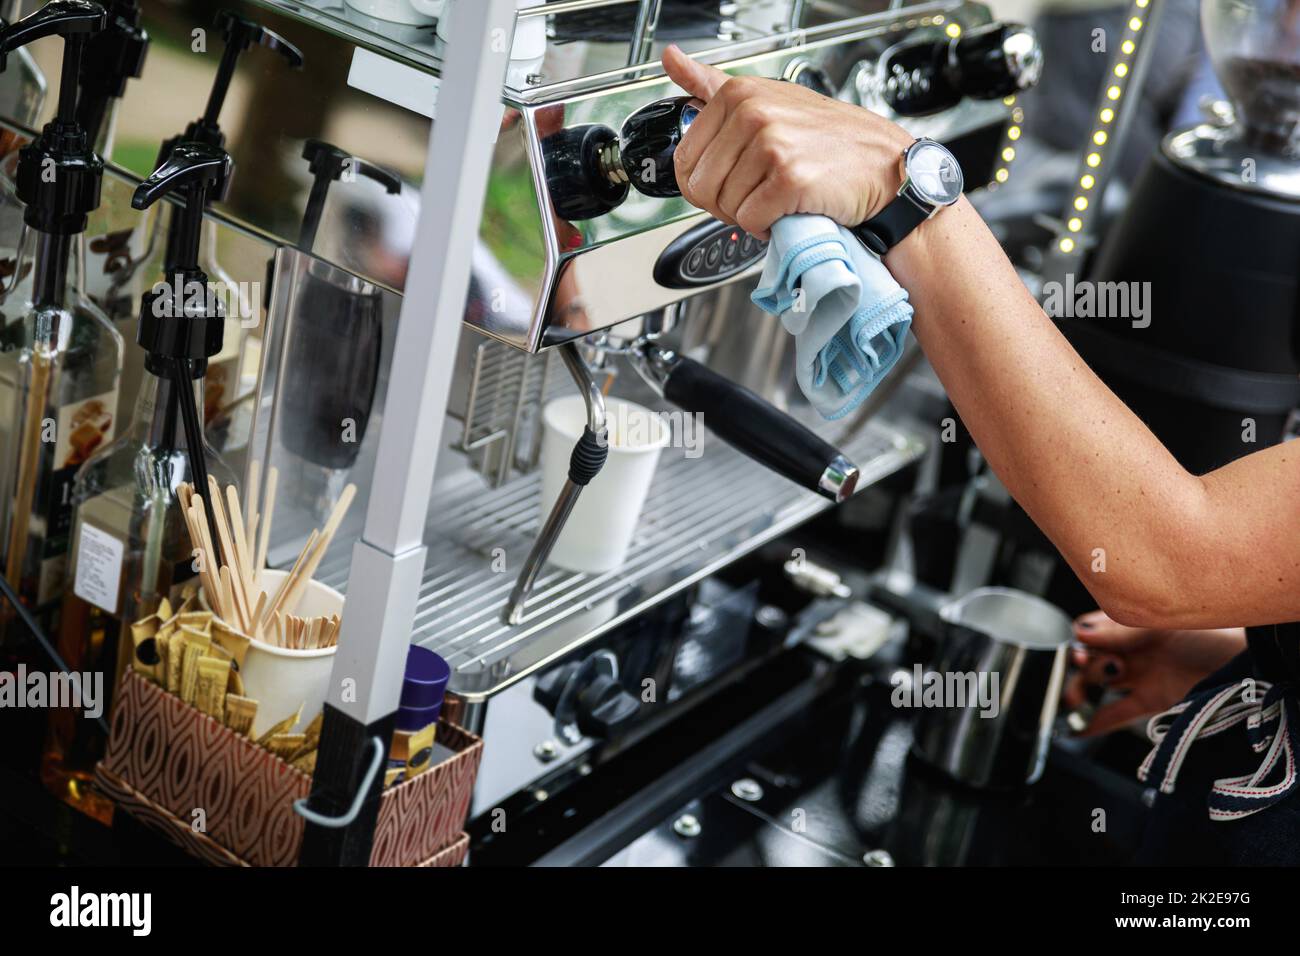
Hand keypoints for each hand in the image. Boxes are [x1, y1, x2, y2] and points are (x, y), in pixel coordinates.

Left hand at [661, 45, 913, 238]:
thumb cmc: (827, 139)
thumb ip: (712, 84)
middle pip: (701, 187)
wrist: (883, 168)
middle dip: (727, 202)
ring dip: (751, 214)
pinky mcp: (789, 179)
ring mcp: (772, 145)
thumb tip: (671, 59)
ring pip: (725, 206)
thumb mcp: (767, 98)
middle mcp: (753, 114)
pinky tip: (789, 209)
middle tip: (760, 192)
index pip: (686, 160)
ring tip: (779, 196)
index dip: (709, 182)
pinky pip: (751, 220)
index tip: (737, 177)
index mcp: (739, 95)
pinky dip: (768, 226)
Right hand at [1062, 611, 1245, 735]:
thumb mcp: (1160, 625)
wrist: (1242, 664)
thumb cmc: (1209, 633)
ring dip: (1082, 693)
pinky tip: (1080, 729)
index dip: (1082, 640)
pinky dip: (1098, 722)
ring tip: (1072, 701)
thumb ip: (1119, 631)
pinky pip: (1118, 712)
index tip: (1081, 648)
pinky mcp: (1151, 700)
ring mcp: (1141, 675)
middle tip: (1084, 672)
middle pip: (1092, 660)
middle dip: (1081, 667)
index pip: (1092, 630)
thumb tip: (1081, 633)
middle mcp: (1132, 649)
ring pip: (1100, 685)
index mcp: (1131, 624)